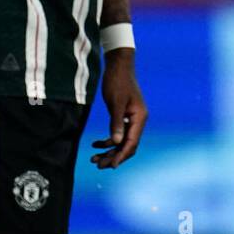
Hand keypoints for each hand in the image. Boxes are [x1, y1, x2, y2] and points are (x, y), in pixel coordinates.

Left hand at [90, 48, 147, 168]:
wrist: (118, 66)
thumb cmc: (118, 82)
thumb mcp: (116, 103)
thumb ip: (116, 123)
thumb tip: (115, 142)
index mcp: (139, 117)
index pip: (132, 142)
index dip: (121, 155)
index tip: (111, 166)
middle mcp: (138, 120)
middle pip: (127, 145)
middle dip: (113, 156)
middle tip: (97, 164)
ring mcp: (132, 119)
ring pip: (122, 141)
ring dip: (109, 151)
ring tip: (94, 158)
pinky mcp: (124, 116)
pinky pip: (118, 134)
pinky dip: (107, 141)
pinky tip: (95, 144)